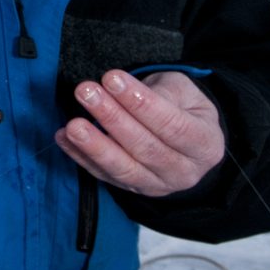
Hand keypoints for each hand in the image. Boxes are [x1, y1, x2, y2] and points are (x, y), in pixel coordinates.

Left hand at [54, 70, 223, 196]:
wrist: (187, 143)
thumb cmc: (184, 110)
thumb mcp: (186, 93)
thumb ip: (164, 92)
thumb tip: (129, 92)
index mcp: (205, 145)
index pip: (172, 125)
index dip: (140, 103)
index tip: (112, 79)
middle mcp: (183, 171)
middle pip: (145, 147)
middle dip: (112, 118)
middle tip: (86, 92)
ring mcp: (156, 185)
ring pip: (123, 168)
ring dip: (94, 145)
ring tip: (73, 125)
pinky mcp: (131, 190)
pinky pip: (104, 176)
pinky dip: (81, 157)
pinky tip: (64, 138)